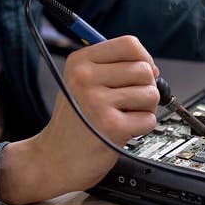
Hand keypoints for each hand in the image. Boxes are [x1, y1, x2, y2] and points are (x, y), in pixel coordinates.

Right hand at [0, 36, 159, 204]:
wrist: (52, 160)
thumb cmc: (73, 122)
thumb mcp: (80, 83)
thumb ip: (111, 68)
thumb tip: (152, 66)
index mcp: (80, 62)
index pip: (129, 44)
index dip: (144, 58)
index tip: (141, 74)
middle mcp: (86, 78)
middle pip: (144, 69)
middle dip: (145, 88)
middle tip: (127, 103)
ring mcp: (97, 101)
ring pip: (151, 93)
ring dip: (145, 109)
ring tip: (123, 116)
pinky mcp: (111, 125)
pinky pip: (149, 119)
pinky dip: (142, 128)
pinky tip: (122, 131)